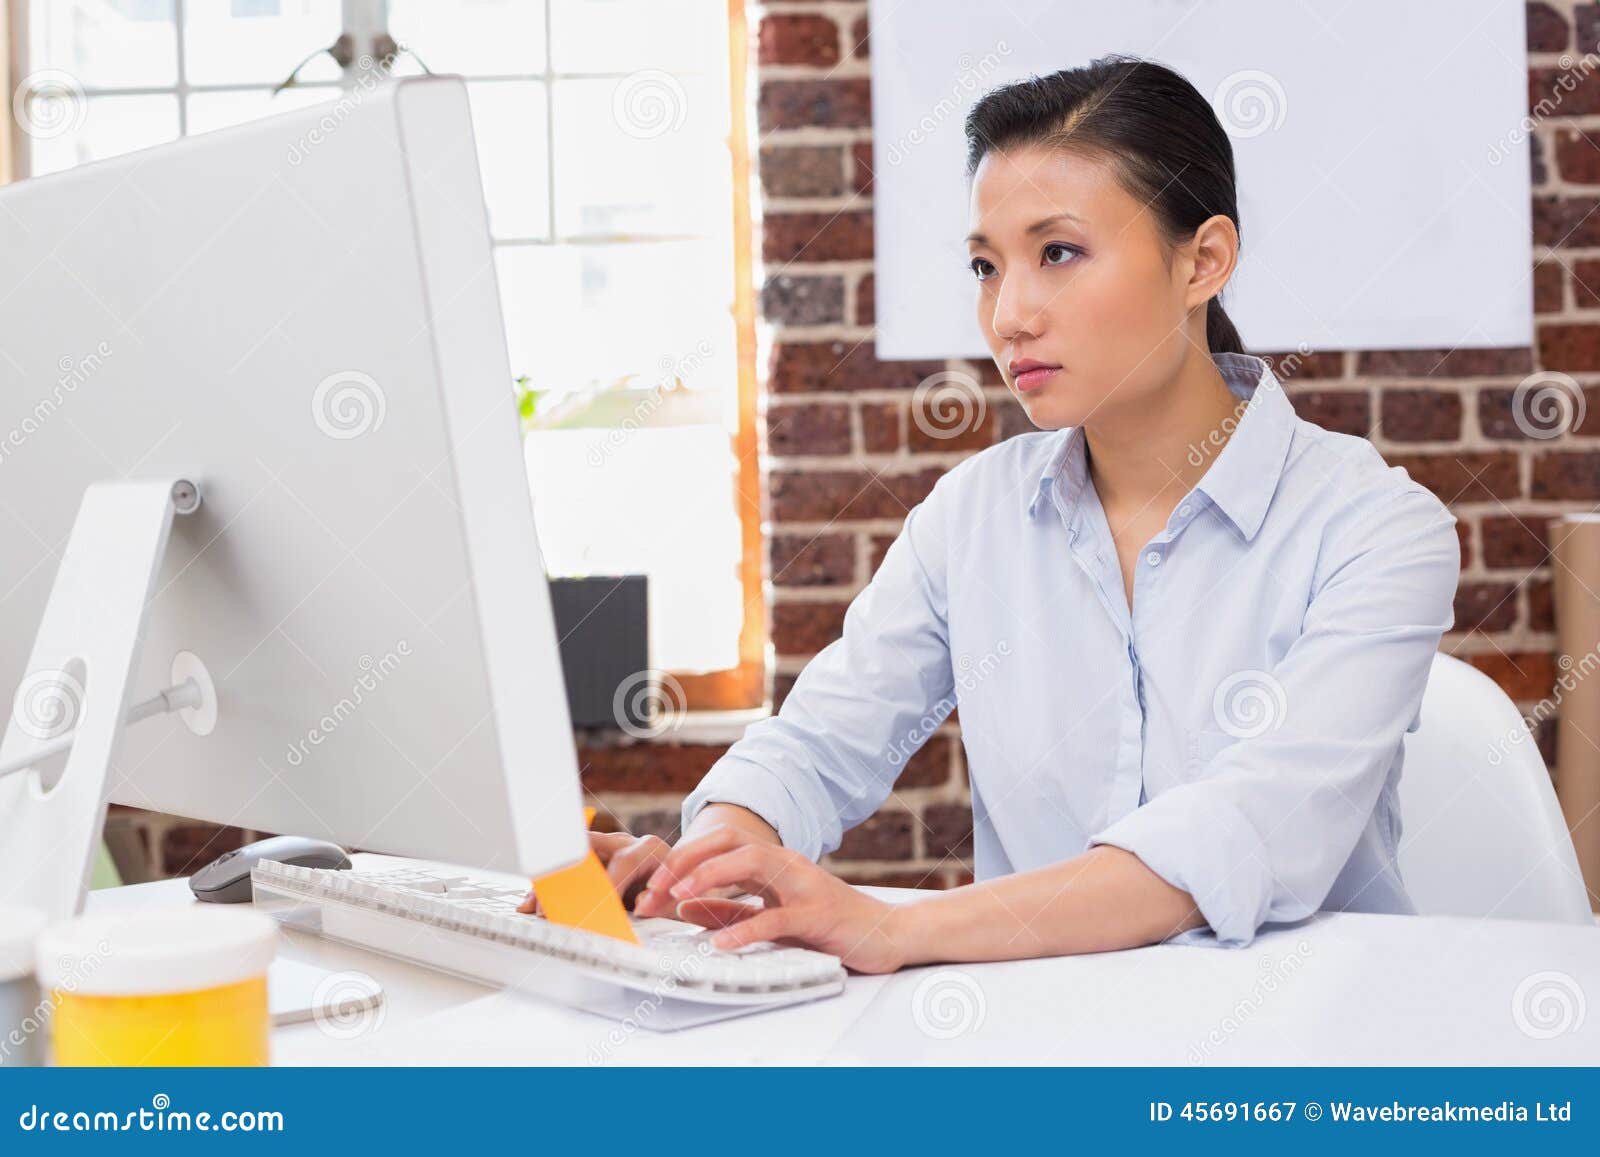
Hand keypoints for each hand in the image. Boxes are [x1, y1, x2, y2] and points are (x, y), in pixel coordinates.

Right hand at [515, 830, 669, 914]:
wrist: (680, 883)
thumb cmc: (679, 893)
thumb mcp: (675, 899)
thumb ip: (659, 902)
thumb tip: (638, 906)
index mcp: (648, 849)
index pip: (623, 861)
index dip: (606, 884)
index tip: (591, 908)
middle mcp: (624, 844)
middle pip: (589, 852)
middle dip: (568, 879)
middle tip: (550, 907)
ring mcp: (606, 851)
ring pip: (572, 860)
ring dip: (552, 882)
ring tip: (534, 907)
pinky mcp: (595, 863)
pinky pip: (569, 871)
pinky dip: (552, 887)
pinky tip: (533, 903)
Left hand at [641, 826, 908, 974]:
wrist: (886, 934)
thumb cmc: (830, 924)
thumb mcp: (771, 914)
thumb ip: (729, 909)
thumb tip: (683, 903)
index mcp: (773, 863)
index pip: (720, 844)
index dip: (682, 859)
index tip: (650, 884)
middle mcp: (787, 864)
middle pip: (731, 842)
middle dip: (688, 859)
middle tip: (654, 886)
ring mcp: (805, 885)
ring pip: (754, 863)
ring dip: (711, 875)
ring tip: (680, 895)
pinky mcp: (819, 914)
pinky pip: (778, 918)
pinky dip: (747, 928)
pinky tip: (723, 943)